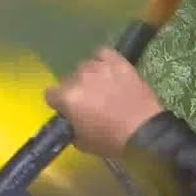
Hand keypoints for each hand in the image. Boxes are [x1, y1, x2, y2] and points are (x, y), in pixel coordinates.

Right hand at [45, 47, 164, 158]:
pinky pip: (102, 53)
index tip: (69, 110)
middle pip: (68, 79)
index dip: (59, 103)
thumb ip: (70, 126)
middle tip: (89, 102)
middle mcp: (80, 78)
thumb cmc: (111, 141)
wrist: (145, 131)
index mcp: (68, 98)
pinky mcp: (118, 61)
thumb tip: (72, 118)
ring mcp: (100, 67)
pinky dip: (102, 60)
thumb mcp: (82, 142)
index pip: (51, 94)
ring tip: (103, 87)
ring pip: (85, 66)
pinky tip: (108, 71)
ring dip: (90, 76)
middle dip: (76, 90)